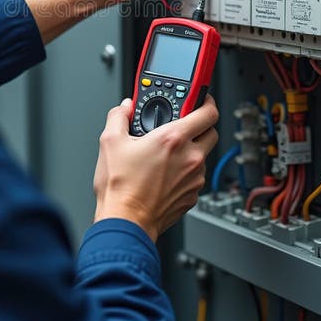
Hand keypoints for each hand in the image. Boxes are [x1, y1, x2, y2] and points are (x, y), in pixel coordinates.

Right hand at [93, 96, 218, 242]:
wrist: (126, 222)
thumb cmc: (120, 187)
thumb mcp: (110, 142)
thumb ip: (119, 116)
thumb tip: (124, 108)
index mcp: (173, 139)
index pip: (208, 111)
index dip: (206, 100)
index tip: (200, 98)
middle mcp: (190, 157)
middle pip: (211, 131)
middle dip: (199, 124)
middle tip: (182, 124)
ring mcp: (195, 178)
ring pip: (203, 155)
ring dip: (191, 150)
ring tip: (167, 153)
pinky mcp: (193, 195)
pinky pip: (196, 176)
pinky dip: (186, 171)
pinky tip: (166, 173)